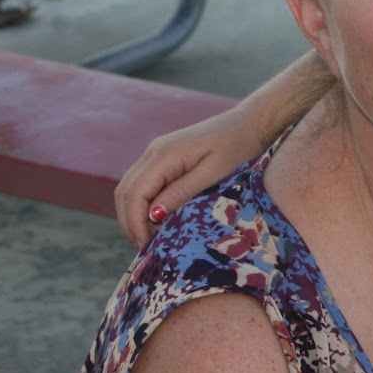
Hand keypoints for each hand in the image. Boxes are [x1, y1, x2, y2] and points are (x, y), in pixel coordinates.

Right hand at [114, 107, 268, 248]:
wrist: (247, 124)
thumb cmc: (235, 147)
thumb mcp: (212, 173)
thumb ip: (181, 192)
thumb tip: (153, 215)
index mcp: (163, 155)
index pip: (134, 193)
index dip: (134, 223)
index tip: (145, 246)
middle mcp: (153, 152)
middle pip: (125, 192)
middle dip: (130, 222)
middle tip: (145, 248)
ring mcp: (156, 153)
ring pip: (130, 188)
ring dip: (134, 214)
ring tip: (150, 238)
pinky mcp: (163, 157)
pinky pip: (143, 183)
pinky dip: (143, 204)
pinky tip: (158, 220)